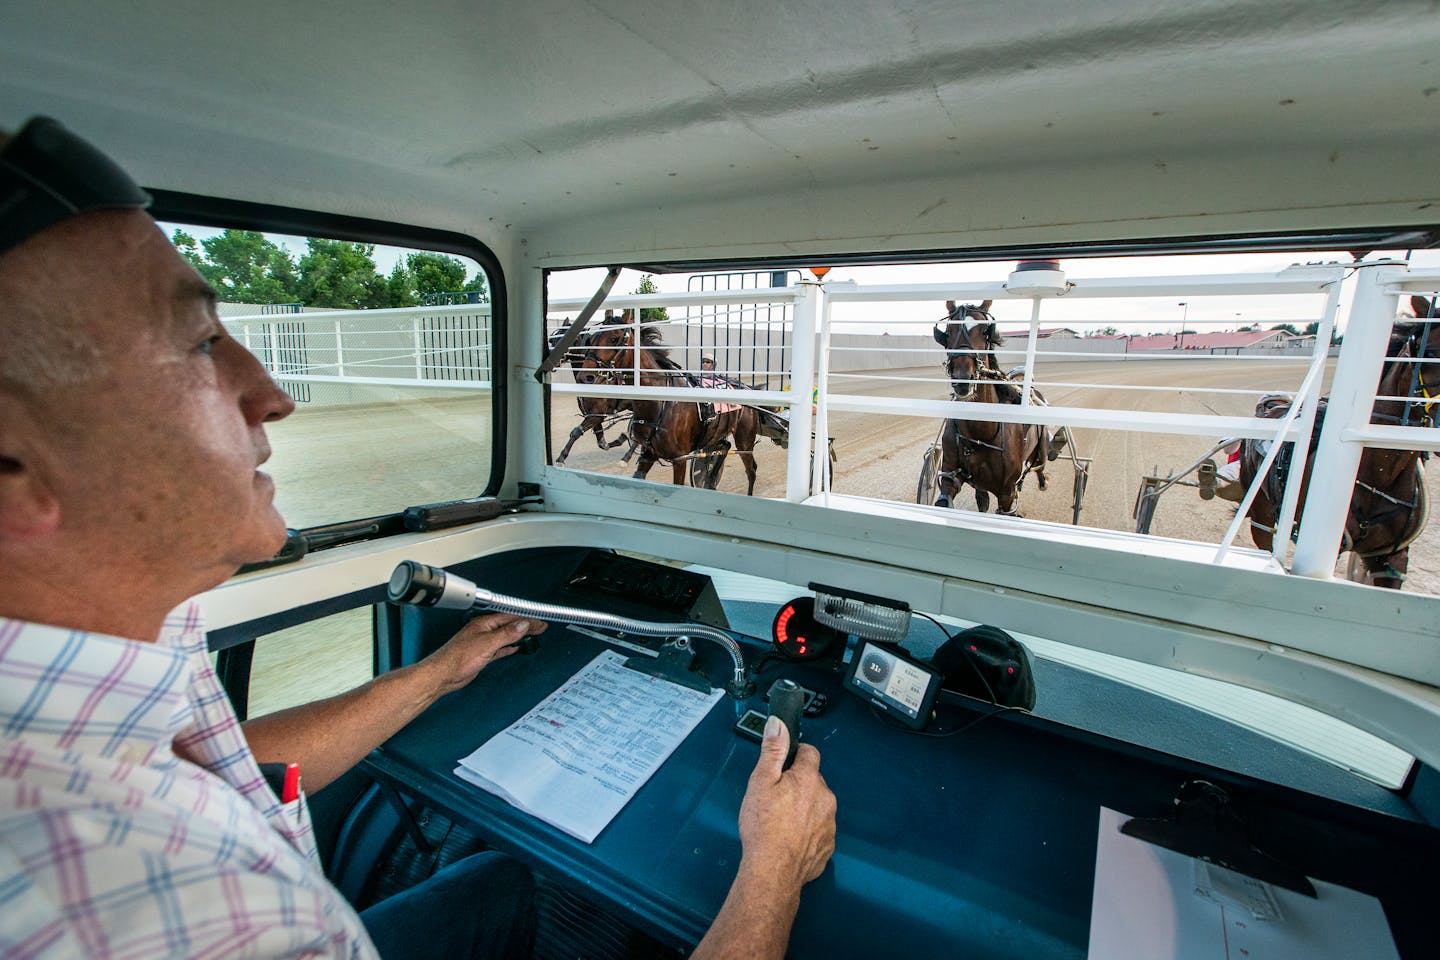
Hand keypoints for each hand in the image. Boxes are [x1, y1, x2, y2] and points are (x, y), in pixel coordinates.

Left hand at [427, 613, 546, 694]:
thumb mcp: (486, 644)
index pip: (510, 618)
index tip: (539, 622)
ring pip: (506, 637)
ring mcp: (483, 643)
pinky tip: (515, 647)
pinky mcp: (482, 655)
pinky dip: (509, 647)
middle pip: (509, 626)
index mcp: (484, 624)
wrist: (443, 675)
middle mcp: (483, 631)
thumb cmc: (456, 658)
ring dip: (519, 636)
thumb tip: (522, 625)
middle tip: (541, 627)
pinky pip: (500, 648)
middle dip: (525, 626)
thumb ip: (506, 634)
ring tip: (532, 635)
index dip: (526, 619)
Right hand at [737, 715, 835, 886]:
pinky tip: (789, 839)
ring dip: (804, 809)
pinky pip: (819, 831)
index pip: (810, 753)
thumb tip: (778, 724)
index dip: (795, 755)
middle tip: (776, 798)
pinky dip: (807, 832)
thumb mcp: (760, 782)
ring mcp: (829, 824)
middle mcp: (825, 798)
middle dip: (798, 786)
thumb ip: (772, 751)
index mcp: (809, 779)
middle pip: (814, 781)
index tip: (784, 764)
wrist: (773, 871)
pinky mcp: (828, 846)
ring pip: (817, 807)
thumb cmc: (764, 828)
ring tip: (780, 822)